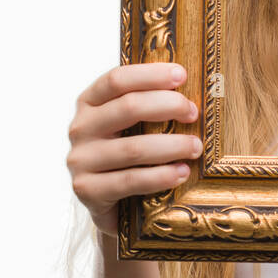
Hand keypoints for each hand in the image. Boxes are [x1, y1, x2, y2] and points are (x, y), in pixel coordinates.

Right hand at [66, 62, 203, 239]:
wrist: (108, 202)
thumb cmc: (127, 156)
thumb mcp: (131, 126)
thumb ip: (149, 107)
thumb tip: (191, 92)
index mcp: (89, 103)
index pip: (117, 80)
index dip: (151, 75)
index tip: (182, 75)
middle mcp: (80, 128)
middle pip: (128, 108)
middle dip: (168, 106)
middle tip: (194, 114)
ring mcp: (80, 160)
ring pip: (133, 148)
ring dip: (172, 146)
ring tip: (196, 148)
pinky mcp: (87, 189)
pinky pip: (131, 180)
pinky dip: (161, 176)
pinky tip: (182, 173)